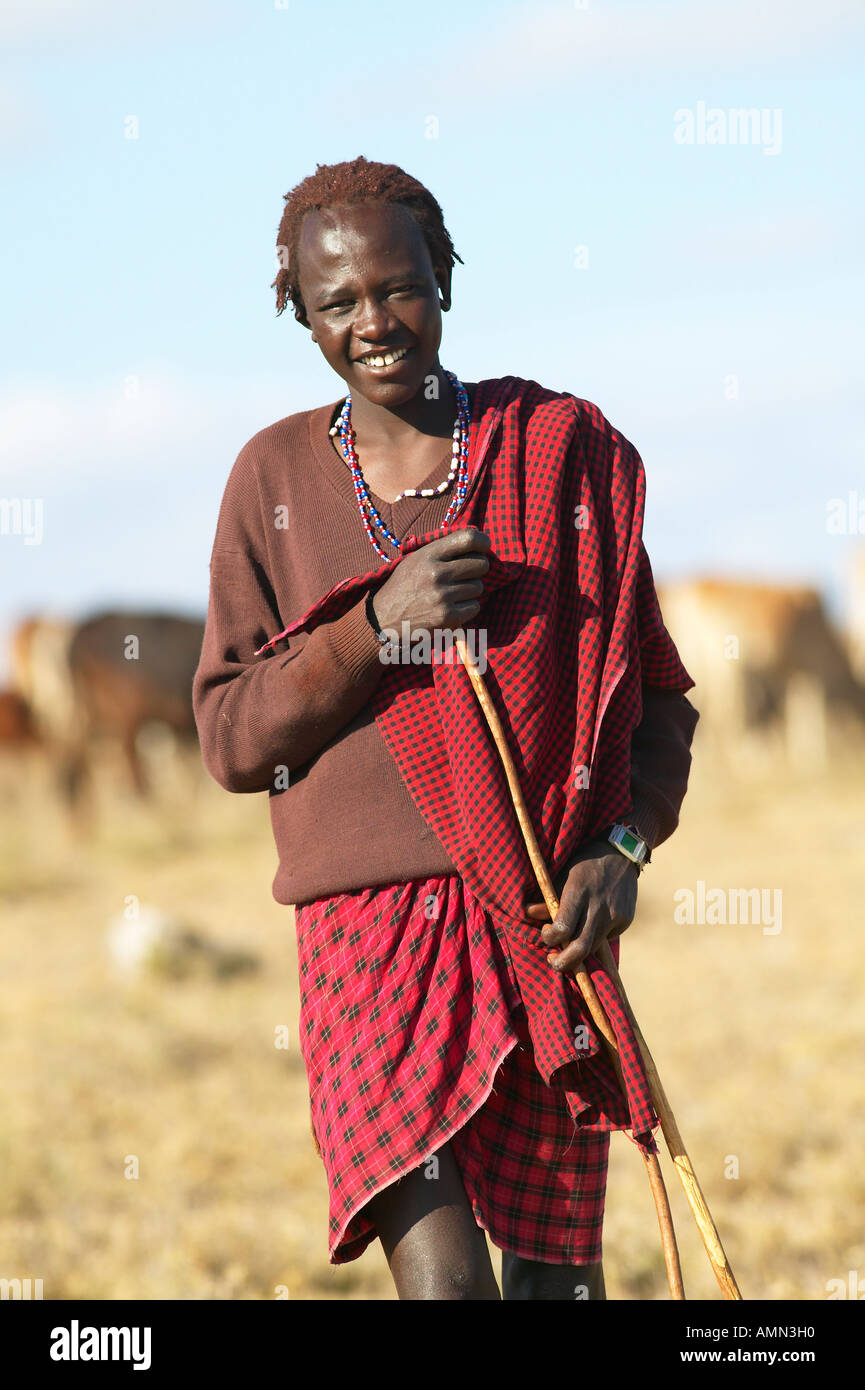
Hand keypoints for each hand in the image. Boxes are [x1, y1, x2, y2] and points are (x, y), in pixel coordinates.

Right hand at [370, 527, 490, 638]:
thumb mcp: (415, 559)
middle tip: (467, 574)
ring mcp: (442, 596)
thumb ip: (442, 550)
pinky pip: (474, 607)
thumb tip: (477, 541)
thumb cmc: (403, 586)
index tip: (484, 547)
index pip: (468, 538)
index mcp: (428, 554)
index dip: (483, 541)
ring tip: (453, 593)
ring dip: (471, 591)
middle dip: (479, 569)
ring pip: (479, 587)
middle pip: (481, 564)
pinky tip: (452, 607)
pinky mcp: (447, 617)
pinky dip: (467, 608)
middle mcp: (436, 573)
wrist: (383, 619)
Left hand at [523, 840, 638, 976]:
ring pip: (593, 947)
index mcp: (578, 891)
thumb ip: (549, 898)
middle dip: (564, 963)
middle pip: (580, 948)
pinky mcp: (625, 919)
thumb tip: (529, 913)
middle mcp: (598, 905)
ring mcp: (615, 914)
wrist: (621, 853)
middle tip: (553, 962)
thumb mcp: (563, 874)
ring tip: (567, 946)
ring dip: (578, 952)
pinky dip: (594, 937)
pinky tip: (590, 925)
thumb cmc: (584, 863)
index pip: (563, 928)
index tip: (546, 933)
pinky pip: (606, 937)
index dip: (550, 938)